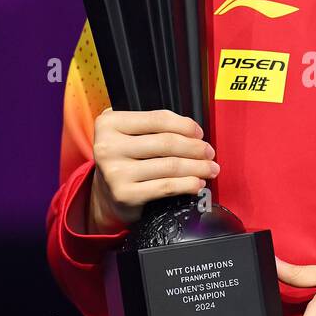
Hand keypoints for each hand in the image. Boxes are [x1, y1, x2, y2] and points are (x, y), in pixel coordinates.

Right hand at [89, 108, 219, 231]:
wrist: (106, 196)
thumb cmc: (125, 160)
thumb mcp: (129, 135)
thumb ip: (153, 127)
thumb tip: (193, 131)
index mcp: (109, 124)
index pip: (157, 119)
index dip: (185, 125)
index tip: (199, 133)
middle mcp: (108, 147)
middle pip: (166, 143)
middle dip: (195, 148)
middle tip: (209, 152)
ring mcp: (115, 172)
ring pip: (170, 166)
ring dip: (197, 167)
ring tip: (210, 168)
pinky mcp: (125, 194)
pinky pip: (166, 187)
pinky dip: (187, 185)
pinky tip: (197, 183)